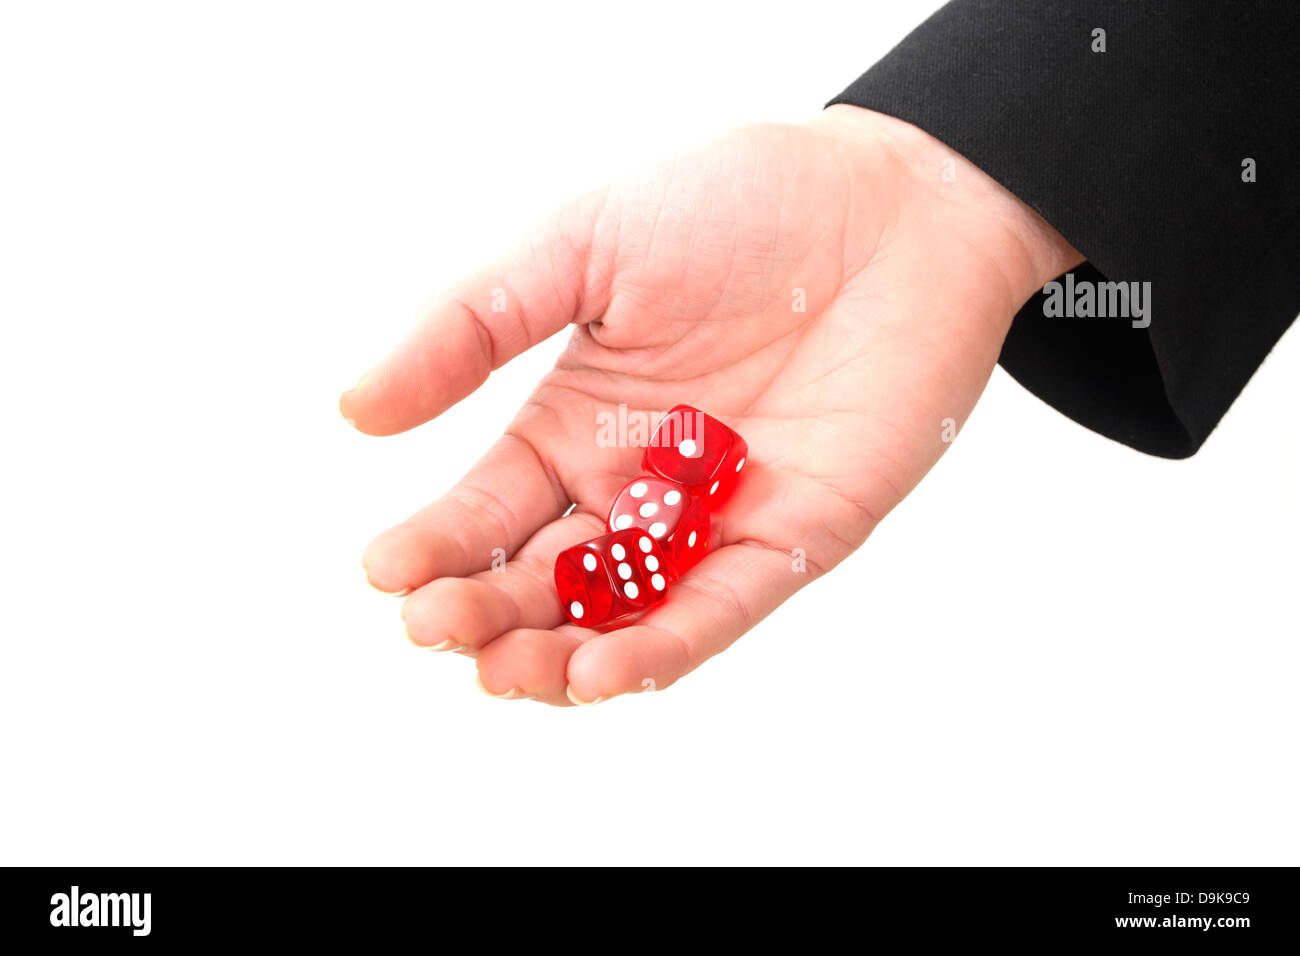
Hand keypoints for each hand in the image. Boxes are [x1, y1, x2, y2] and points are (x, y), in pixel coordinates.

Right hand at [340, 105, 1080, 705]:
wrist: (894, 200)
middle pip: (542, 575)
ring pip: (621, 615)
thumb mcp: (584, 243)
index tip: (381, 570)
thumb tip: (354, 408)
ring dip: (556, 654)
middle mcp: (635, 484)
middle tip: (429, 627)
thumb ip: (475, 323)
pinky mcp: (795, 536)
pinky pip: (721, 607)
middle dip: (482, 611)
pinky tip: (601, 673)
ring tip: (499, 672)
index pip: (487, 505)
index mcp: (575, 420)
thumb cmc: (738, 201)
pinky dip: (663, 645)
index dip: (434, 542)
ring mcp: (713, 518)